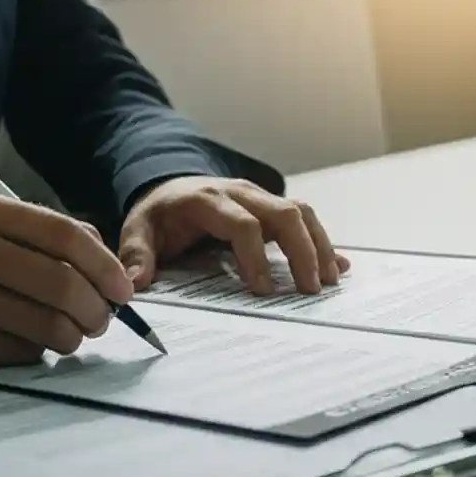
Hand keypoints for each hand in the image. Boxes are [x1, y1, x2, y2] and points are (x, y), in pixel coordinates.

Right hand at [0, 189, 132, 365]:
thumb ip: (50, 235)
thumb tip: (113, 272)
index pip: (64, 235)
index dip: (104, 265)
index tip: (123, 289)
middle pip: (60, 285)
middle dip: (95, 308)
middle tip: (101, 318)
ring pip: (44, 326)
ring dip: (72, 335)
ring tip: (73, 332)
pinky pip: (15, 352)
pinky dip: (36, 350)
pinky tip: (32, 341)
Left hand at [118, 176, 350, 294]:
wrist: (170, 186)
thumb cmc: (159, 215)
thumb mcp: (138, 229)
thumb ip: (138, 254)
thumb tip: (136, 282)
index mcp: (209, 199)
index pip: (242, 224)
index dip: (255, 256)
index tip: (263, 290)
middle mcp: (241, 193)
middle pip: (284, 214)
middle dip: (302, 251)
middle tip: (311, 289)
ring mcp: (261, 198)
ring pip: (301, 213)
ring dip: (319, 246)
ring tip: (328, 282)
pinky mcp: (272, 207)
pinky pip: (305, 218)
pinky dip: (323, 241)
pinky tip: (339, 266)